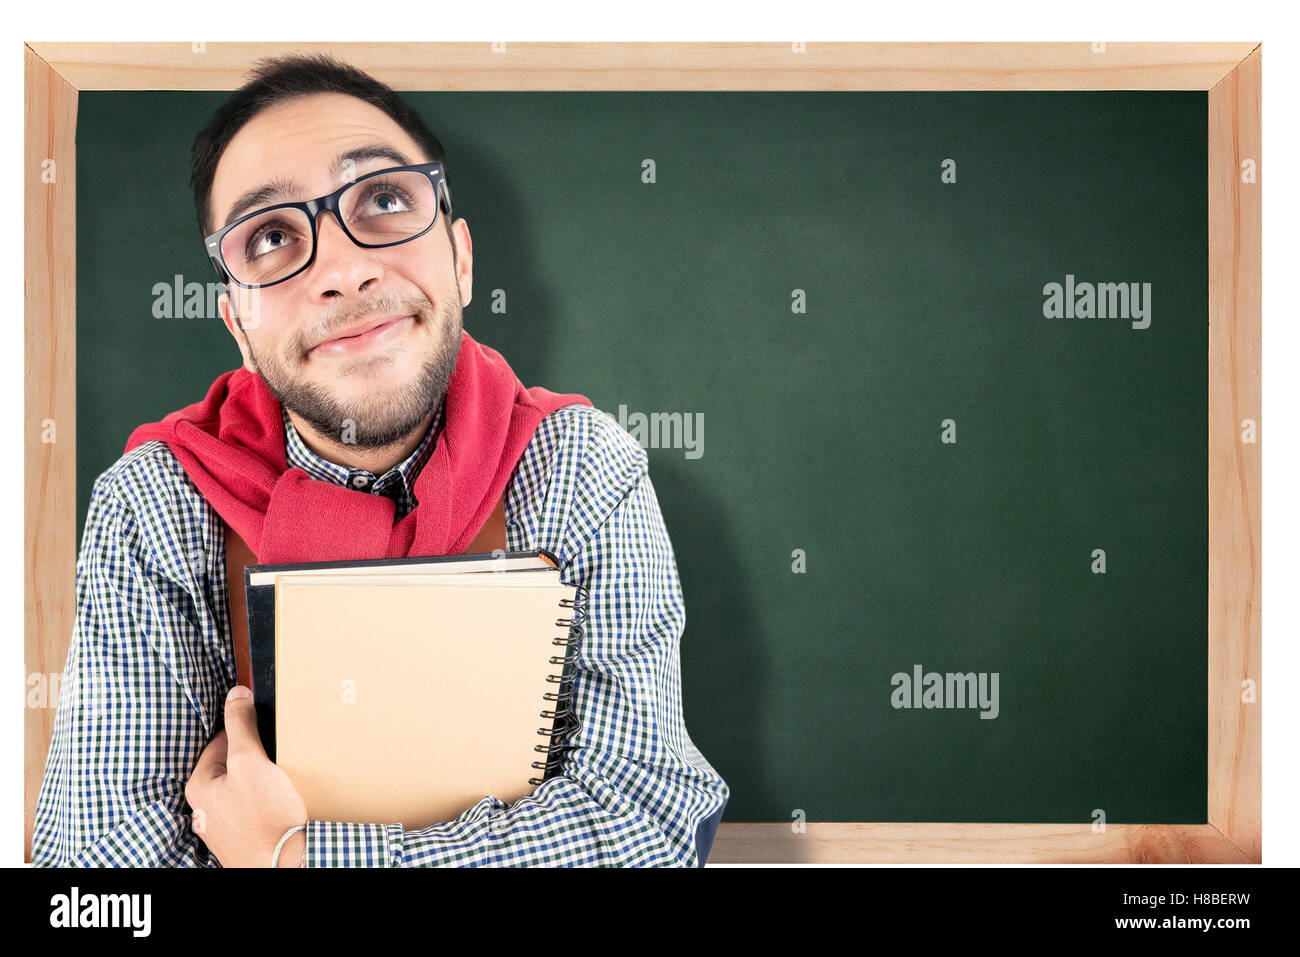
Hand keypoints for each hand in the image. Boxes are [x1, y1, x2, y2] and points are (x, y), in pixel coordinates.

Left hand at [186, 685, 308, 866]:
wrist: (281, 865)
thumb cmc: (263, 820)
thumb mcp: (250, 761)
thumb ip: (241, 725)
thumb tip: (236, 694)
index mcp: (200, 785)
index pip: (220, 739)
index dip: (244, 728)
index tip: (264, 723)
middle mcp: (207, 806)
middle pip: (233, 762)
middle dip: (255, 753)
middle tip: (276, 751)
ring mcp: (225, 822)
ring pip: (245, 784)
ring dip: (264, 775)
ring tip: (282, 775)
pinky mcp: (245, 833)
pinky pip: (255, 803)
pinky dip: (269, 796)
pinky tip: (284, 797)